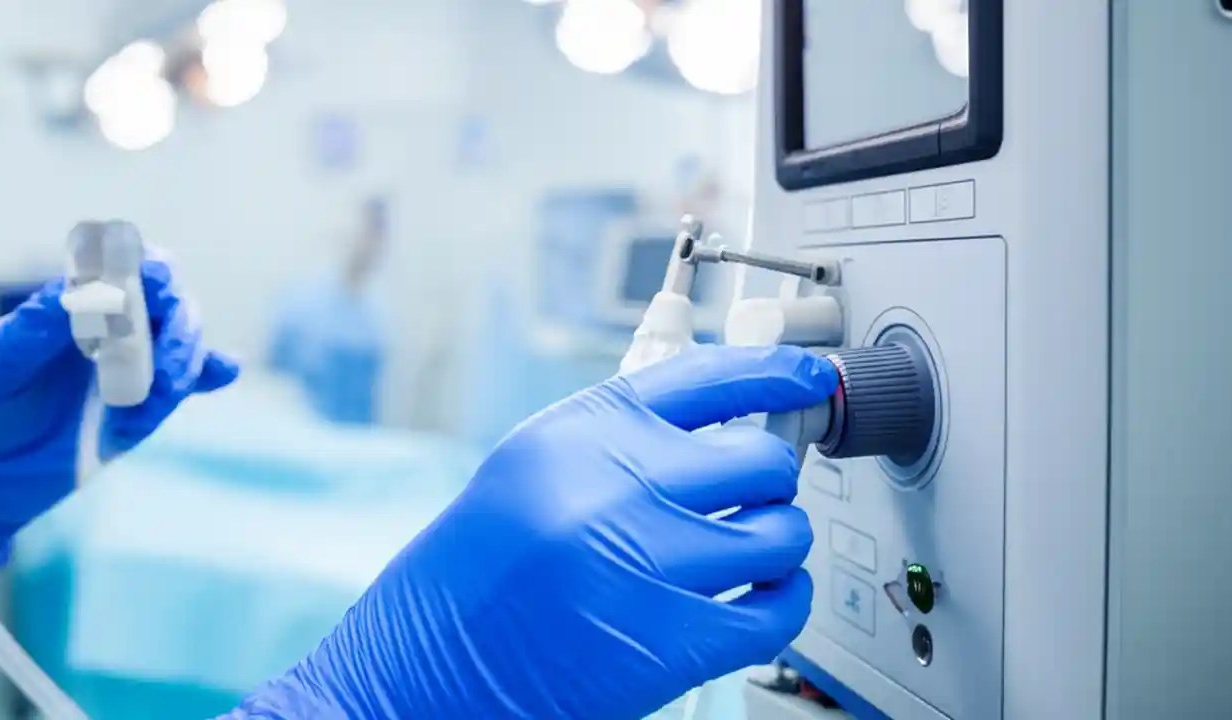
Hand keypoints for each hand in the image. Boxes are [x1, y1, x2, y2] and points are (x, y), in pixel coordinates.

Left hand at [0, 258, 238, 583]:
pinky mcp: (146, 403)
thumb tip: (77, 294)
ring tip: (144, 407)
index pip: (121, 270)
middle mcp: (109, 327)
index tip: (156, 278)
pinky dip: (211, 372)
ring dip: (180, 367)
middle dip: (174, 328)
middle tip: (158, 365)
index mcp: (70, 306)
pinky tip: (227, 369)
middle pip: (169, 303)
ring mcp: (133, 365)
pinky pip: (189, 382)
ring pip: (183, 343)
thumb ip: (32, 331)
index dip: (144, 268)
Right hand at [232, 344, 837, 719]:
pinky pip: (779, 610)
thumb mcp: (535, 468)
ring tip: (747, 555)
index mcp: (581, 431)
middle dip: (770, 481)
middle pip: (762, 459)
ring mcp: (645, 562)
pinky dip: (786, 602)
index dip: (778, 370)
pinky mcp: (669, 642)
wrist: (420, 669)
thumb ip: (624, 438)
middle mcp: (615, 484)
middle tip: (753, 497)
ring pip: (783, 534)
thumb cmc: (473, 572)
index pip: (710, 376)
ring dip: (778, 544)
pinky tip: (763, 599)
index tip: (811, 376)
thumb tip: (731, 424)